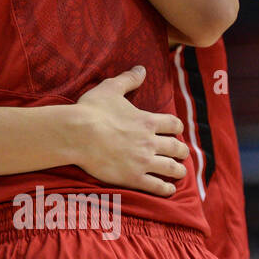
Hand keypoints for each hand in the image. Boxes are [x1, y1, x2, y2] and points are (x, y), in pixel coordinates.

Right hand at [69, 65, 188, 195]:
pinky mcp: (133, 177)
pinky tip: (169, 190)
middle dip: (181, 150)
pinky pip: (157, 186)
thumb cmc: (92, 110)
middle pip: (177, 148)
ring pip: (171, 168)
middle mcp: (150, 142)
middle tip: (180, 153)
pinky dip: (166, 189)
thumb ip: (128, 79)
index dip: (177, 128)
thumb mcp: (110, 88)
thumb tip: (142, 69)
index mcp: (147, 121)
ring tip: (180, 172)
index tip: (175, 131)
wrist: (77, 133)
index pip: (173, 124)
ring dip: (179, 170)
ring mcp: (142, 161)